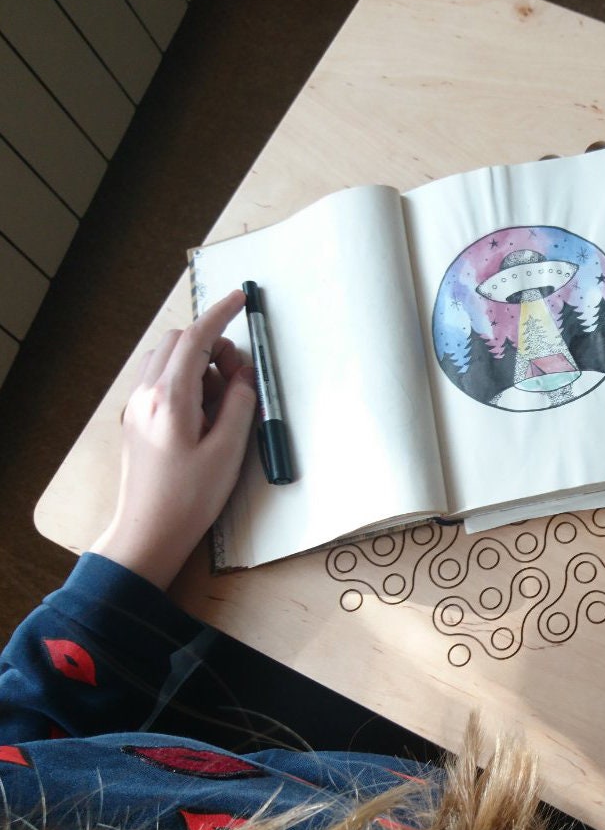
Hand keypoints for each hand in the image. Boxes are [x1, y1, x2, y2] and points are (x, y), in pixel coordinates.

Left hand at [92, 290, 256, 589]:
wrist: (148, 531)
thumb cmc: (189, 497)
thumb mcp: (227, 452)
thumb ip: (238, 405)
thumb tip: (242, 375)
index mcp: (170, 398)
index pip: (195, 340)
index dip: (220, 315)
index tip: (240, 298)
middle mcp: (147, 395)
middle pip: (177, 343)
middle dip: (211, 344)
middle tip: (239, 375)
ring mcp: (138, 407)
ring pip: (167, 360)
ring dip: (198, 364)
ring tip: (224, 401)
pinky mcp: (138, 420)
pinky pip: (162, 381)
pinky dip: (186, 381)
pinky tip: (205, 413)